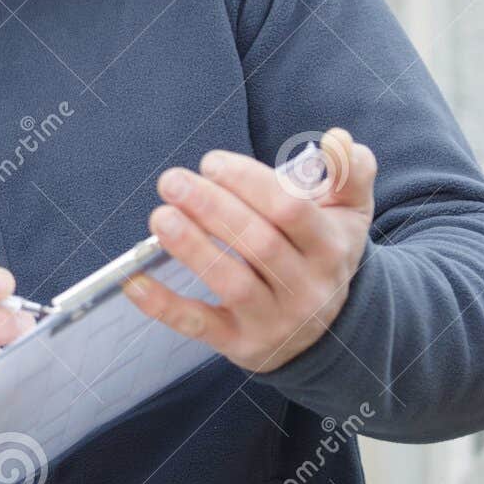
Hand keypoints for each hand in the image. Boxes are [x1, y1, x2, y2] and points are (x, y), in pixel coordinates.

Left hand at [122, 128, 374, 372]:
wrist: (330, 333)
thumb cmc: (322, 256)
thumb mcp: (348, 216)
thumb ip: (349, 174)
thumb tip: (339, 139)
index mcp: (330, 247)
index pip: (291, 209)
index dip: (248, 182)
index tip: (211, 162)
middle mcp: (307, 287)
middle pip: (259, 243)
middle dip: (212, 208)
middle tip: (173, 180)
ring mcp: (274, 320)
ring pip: (231, 283)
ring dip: (192, 248)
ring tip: (161, 217)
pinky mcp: (242, 344)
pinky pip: (199, 324)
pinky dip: (164, 305)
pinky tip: (134, 281)